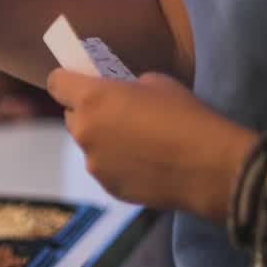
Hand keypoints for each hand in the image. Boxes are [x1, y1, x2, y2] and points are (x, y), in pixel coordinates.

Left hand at [47, 70, 258, 223]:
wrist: (210, 167)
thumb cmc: (186, 116)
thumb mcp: (156, 83)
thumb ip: (125, 87)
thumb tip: (119, 94)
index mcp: (92, 99)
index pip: (56, 83)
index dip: (67, 80)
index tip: (78, 81)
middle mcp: (85, 131)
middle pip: (71, 116)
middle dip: (88, 112)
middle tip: (118, 113)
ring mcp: (94, 163)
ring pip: (89, 145)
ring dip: (103, 140)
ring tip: (139, 142)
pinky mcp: (107, 186)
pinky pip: (105, 168)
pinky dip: (117, 164)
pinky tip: (146, 163)